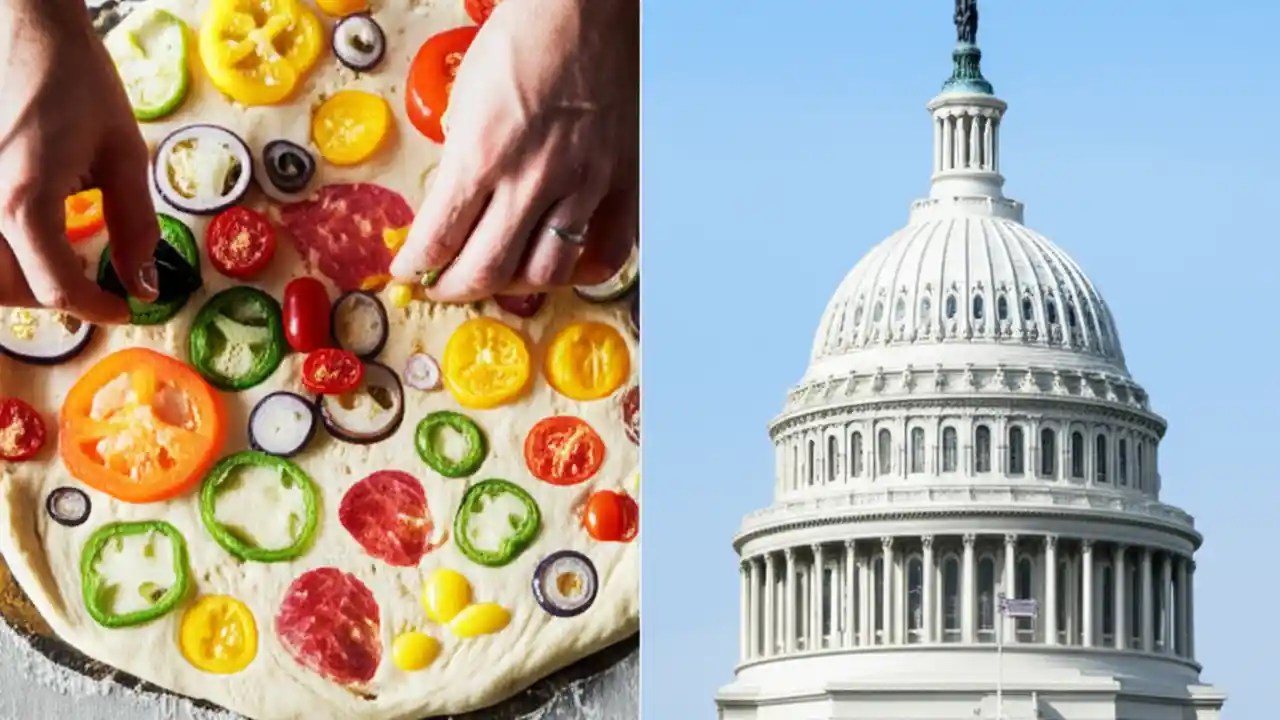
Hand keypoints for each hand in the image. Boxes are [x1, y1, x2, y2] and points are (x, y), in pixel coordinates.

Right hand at [0, 0, 158, 322]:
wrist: (23, 29)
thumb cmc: (75, 81)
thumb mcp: (124, 155)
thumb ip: (135, 225)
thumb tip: (144, 283)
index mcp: (24, 200)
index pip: (55, 288)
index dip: (96, 308)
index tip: (126, 307)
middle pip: (8, 290)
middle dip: (56, 300)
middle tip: (99, 291)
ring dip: (25, 284)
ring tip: (72, 269)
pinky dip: (7, 256)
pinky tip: (40, 242)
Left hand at [389, 0, 638, 301]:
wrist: (584, 8)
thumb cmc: (521, 39)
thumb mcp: (466, 98)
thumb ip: (462, 159)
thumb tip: (456, 205)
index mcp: (481, 154)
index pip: (438, 239)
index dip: (416, 267)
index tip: (409, 272)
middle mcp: (532, 179)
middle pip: (486, 270)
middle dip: (454, 288)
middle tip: (443, 286)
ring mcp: (583, 184)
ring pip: (545, 271)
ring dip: (513, 284)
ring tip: (499, 276)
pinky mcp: (621, 181)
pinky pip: (607, 251)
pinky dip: (582, 270)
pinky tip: (563, 266)